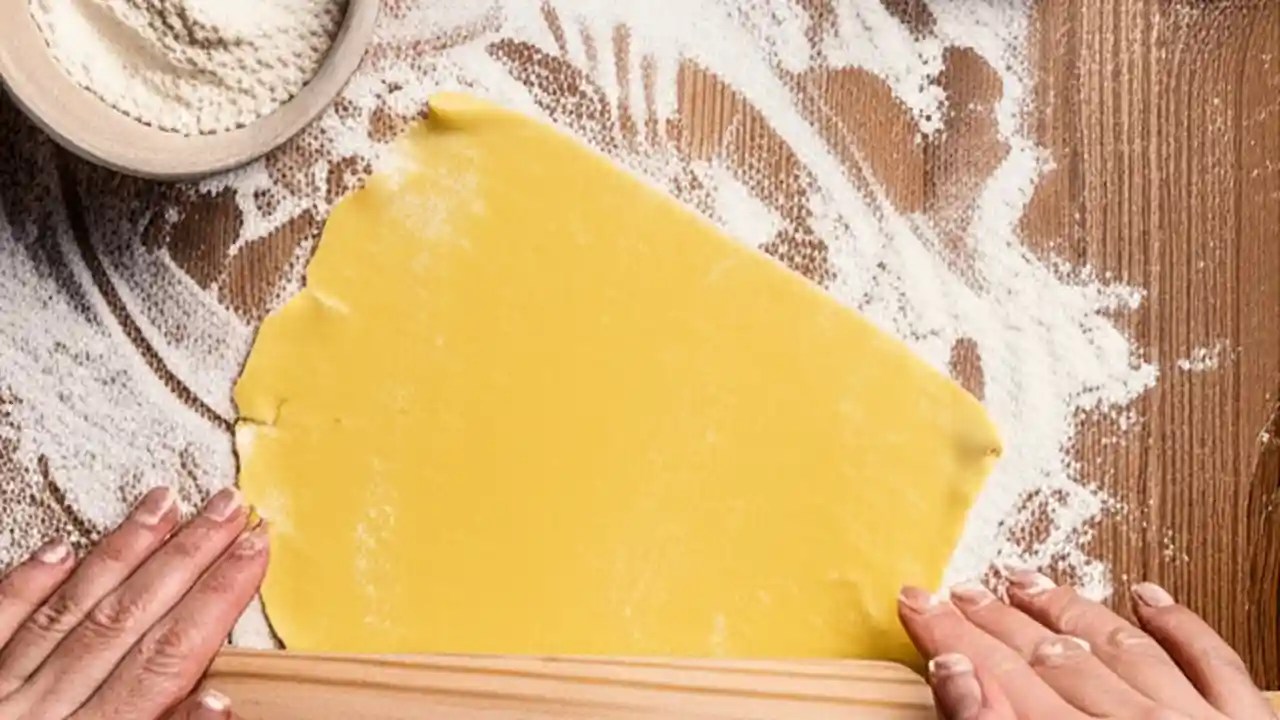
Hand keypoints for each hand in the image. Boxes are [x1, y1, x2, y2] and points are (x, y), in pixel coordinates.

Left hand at [0, 486, 266, 718]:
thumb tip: (217, 703)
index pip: (172, 654)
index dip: (220, 596)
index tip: (253, 549)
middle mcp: (46, 710)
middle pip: (131, 616)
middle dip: (188, 556)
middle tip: (228, 508)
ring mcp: (2, 693)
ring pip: (73, 608)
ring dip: (126, 551)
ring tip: (166, 504)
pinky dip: (29, 583)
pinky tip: (61, 549)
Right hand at [899, 574, 1272, 718]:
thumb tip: (956, 677)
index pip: (997, 676)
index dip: (949, 636)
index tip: (918, 605)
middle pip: (1047, 653)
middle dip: (994, 618)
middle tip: (958, 591)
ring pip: (1118, 645)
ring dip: (1066, 608)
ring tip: (1026, 582)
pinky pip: (1215, 663)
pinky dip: (1180, 626)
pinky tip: (1149, 599)